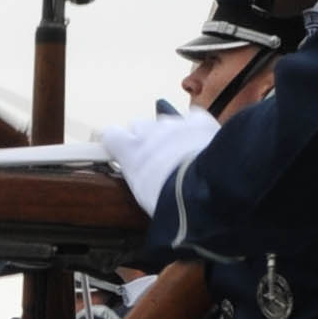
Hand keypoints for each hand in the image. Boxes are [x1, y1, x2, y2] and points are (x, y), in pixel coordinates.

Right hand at [98, 107, 220, 215]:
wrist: (206, 187)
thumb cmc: (169, 200)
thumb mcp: (143, 195)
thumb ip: (139, 176)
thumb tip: (143, 174)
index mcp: (130, 150)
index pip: (111, 135)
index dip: (118, 143)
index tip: (125, 154)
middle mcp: (150, 131)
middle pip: (139, 125)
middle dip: (145, 138)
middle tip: (157, 159)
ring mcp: (175, 123)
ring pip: (167, 122)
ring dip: (171, 136)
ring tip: (184, 156)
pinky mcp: (200, 120)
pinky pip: (193, 117)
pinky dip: (195, 127)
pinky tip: (202, 142)